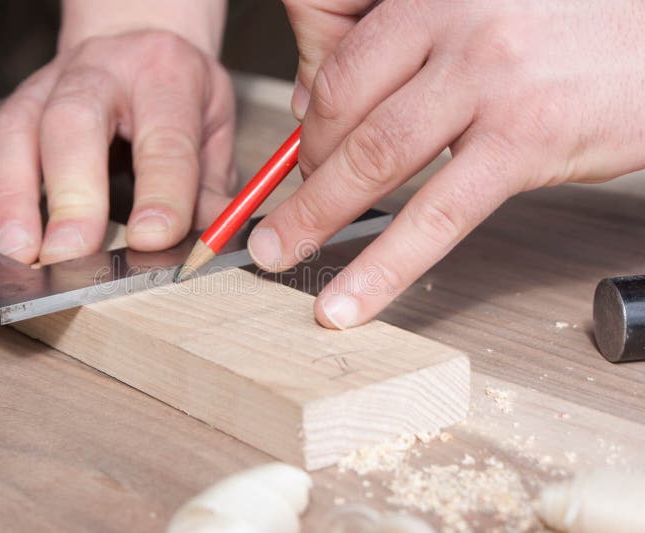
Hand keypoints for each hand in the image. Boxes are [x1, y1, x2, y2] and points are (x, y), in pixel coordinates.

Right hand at [0, 29, 234, 264]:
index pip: (165, 139)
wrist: (133, 42)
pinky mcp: (11, 112)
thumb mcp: (212, 128)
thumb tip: (212, 243)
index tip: (152, 239)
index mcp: (164, 77)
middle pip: (74, 125)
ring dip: (10, 200)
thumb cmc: (175, 95)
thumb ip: (211, 187)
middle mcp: (99, 74)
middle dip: (70, 194)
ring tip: (15, 253)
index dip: (161, 191)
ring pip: (15, 134)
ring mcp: (45, 88)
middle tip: (68, 252)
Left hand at [250, 0, 644, 327]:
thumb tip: (332, 107)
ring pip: (376, 159)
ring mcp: (490, 82)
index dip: (311, 118)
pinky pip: (436, 216)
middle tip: (285, 214)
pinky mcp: (525, 140)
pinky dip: (384, 267)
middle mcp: (457, 26)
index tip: (305, 152)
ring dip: (316, 217)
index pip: (341, 61)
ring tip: (278, 254)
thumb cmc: (573, 29)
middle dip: (304, 172)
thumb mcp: (483, 14)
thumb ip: (410, 54)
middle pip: (342, 106)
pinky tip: (350, 300)